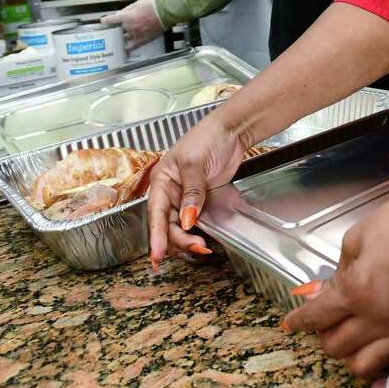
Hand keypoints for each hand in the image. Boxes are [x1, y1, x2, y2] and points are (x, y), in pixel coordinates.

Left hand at [100, 0, 163, 50]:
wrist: (164, 13)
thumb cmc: (152, 7)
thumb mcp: (137, 4)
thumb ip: (127, 10)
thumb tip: (121, 14)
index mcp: (126, 17)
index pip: (112, 20)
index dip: (106, 20)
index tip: (103, 21)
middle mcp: (129, 27)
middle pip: (117, 30)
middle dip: (113, 30)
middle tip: (110, 30)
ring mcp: (135, 35)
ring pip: (123, 39)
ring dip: (119, 38)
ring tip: (117, 39)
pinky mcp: (143, 40)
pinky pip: (132, 47)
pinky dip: (127, 49)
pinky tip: (124, 49)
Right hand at [144, 114, 247, 265]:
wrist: (232, 131)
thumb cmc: (207, 138)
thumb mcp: (194, 164)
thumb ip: (192, 193)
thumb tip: (187, 219)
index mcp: (161, 181)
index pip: (156, 213)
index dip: (156, 236)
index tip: (157, 256)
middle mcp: (171, 192)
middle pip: (169, 225)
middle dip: (180, 240)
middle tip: (198, 247)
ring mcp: (186, 198)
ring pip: (181, 227)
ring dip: (189, 239)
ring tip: (204, 247)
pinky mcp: (202, 201)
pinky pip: (196, 222)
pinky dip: (199, 233)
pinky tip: (207, 241)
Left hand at [282, 185, 388, 377]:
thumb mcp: (354, 241)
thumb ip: (334, 276)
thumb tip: (319, 298)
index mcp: (359, 290)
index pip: (317, 318)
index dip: (299, 321)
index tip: (294, 323)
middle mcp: (383, 316)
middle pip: (337, 348)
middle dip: (324, 334)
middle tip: (327, 321)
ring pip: (364, 366)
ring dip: (351, 351)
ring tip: (351, 332)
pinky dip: (380, 352)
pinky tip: (377, 335)